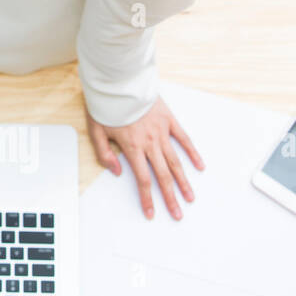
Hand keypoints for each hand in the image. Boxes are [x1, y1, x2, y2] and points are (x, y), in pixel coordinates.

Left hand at [87, 96, 203, 219]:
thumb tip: (117, 172)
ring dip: (184, 182)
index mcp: (132, 147)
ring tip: (190, 197)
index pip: (143, 180)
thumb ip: (104, 154)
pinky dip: (192, 153)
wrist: (119, 81)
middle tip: (177, 214)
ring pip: (176, 162)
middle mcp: (150, 143)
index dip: (148, 199)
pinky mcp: (169, 120)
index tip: (152, 212)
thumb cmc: (106, 105)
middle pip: (163, 176)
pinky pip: (184, 139)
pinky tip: (199, 166)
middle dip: (170, 198)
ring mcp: (162, 132)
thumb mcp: (95, 131)